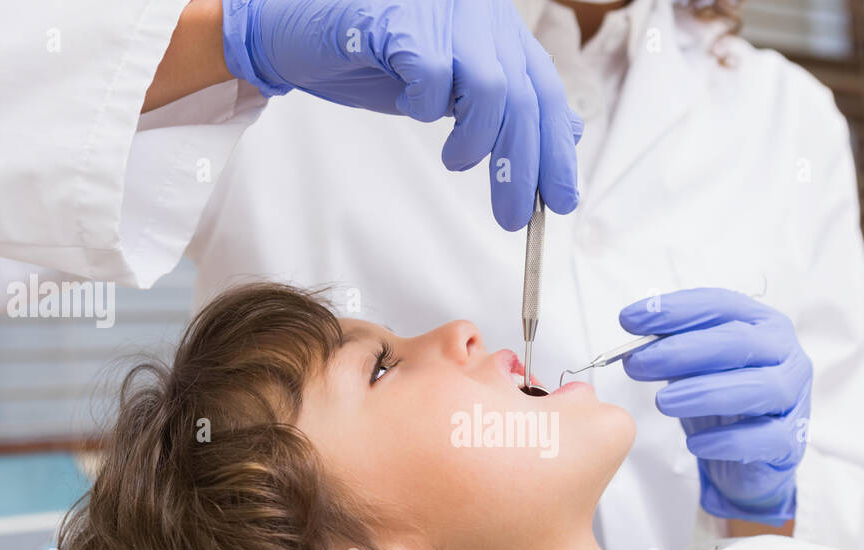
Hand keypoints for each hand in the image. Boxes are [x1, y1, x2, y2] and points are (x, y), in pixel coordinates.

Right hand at [221, 0, 582, 229]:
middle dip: (522, 168)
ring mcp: (443, 11)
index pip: (545, 92)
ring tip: (456, 160)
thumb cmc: (376, 59)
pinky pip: (434, 77)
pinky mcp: (402, 20)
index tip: (560, 199)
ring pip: (491, 89)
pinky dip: (425, 104)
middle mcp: (480, 12)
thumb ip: (504, 102)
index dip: (556, 149)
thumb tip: (564, 134)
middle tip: (512, 216)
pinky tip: (410, 102)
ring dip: (474, 141)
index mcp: (498, 28)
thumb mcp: (452, 86)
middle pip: (524, 99)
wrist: (299, 31)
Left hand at [619, 288, 812, 524]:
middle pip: (739, 343)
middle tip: (637, 363)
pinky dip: (727, 440)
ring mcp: (794, 398)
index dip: (674, 310)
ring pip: (758, 388)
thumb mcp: (696, 369)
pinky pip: (764, 438)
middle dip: (682, 351)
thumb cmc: (722, 401)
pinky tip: (695, 443)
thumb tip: (634, 347)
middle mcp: (786, 354)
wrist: (750, 457)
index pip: (720, 306)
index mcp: (763, 325)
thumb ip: (672, 351)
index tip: (630, 319)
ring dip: (704, 393)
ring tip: (662, 401)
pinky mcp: (791, 440)